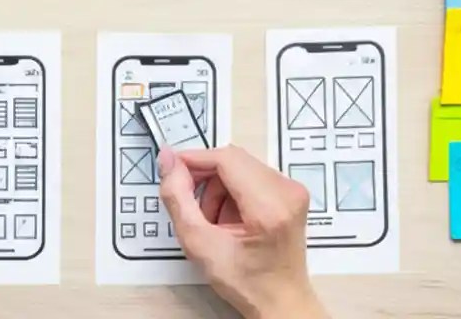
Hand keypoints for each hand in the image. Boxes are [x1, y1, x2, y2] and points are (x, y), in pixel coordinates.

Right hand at [158, 145, 326, 318]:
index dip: (194, 159)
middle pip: (232, 160)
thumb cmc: (246, 282)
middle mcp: (287, 192)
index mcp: (269, 207)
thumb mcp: (199, 243)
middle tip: (190, 203)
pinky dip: (232, 190)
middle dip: (205, 177)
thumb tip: (168, 159)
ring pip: (240, 166)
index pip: (226, 159)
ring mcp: (292, 191)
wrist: (279, 301)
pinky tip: (229, 217)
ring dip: (218, 186)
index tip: (171, 169)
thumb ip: (178, 197)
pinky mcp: (291, 193)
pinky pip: (251, 174)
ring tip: (213, 219)